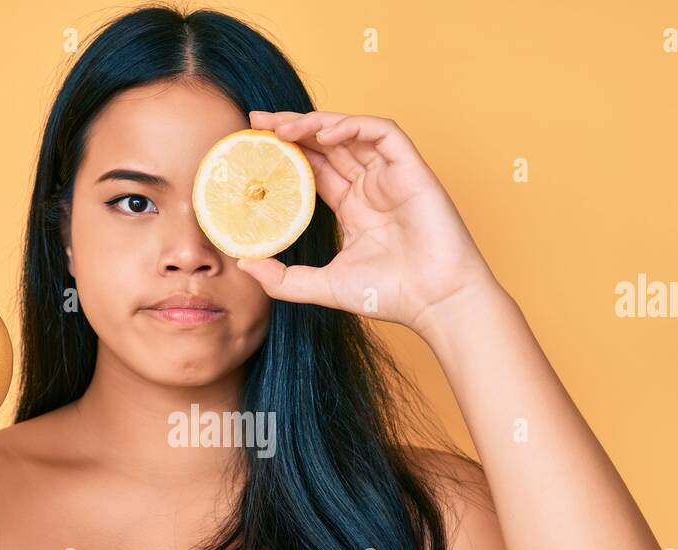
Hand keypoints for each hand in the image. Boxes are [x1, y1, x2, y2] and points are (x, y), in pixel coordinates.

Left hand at [238, 110, 499, 329]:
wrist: (434, 300)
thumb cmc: (389, 295)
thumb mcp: (323, 286)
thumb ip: (282, 279)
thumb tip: (242, 264)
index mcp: (352, 208)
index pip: (313, 168)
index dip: (286, 153)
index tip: (253, 146)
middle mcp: (370, 187)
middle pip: (326, 144)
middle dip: (292, 128)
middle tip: (257, 122)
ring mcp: (390, 175)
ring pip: (350, 132)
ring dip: (316, 124)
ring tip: (283, 128)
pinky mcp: (411, 168)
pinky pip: (382, 132)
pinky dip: (353, 127)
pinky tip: (325, 134)